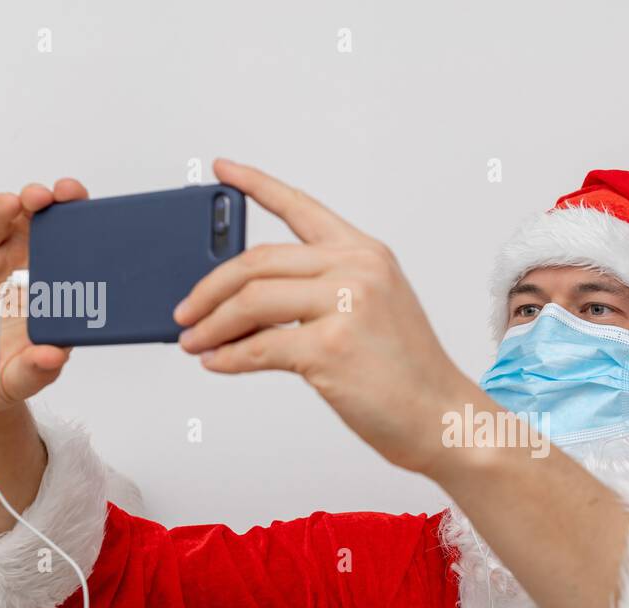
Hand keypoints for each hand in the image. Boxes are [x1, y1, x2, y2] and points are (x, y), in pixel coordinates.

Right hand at [0, 179, 88, 418]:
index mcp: (62, 298)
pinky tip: (7, 204)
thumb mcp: (18, 379)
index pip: (87, 262)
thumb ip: (35, 370)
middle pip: (60, 230)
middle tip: (72, 195)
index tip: (109, 226)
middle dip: (69, 208)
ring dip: (34, 202)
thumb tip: (54, 358)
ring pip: (25, 220)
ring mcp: (6, 260)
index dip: (98, 241)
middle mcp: (39, 272)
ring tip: (38, 197)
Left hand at [175, 159, 474, 475]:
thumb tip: (247, 304)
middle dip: (210, 287)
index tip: (221, 169)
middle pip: (258, 261)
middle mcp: (357, 270)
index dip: (255, 185)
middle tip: (185, 309)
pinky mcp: (330, 348)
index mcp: (366, 254)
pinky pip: (258, 348)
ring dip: (211, 323)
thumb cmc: (407, 374)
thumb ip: (321, 294)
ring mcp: (346, 305)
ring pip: (251, 302)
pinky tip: (215, 362)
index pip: (301, 208)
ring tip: (192, 340)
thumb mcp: (373, 312)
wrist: (443, 416)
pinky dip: (228, 356)